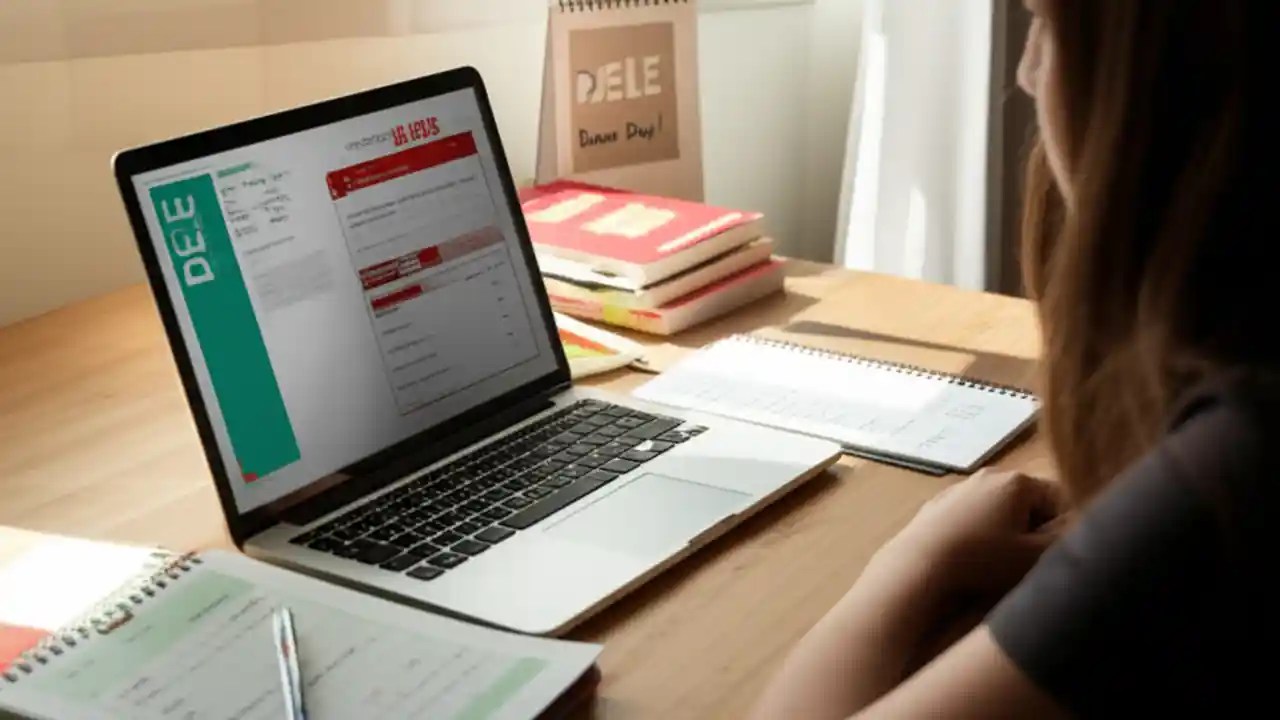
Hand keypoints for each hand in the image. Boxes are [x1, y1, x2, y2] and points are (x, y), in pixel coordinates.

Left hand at [872, 470, 1068, 598]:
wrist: (920, 563)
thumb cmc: (983, 560)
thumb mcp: (1035, 557)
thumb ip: (1067, 538)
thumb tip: (1084, 525)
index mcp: (1018, 482)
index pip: (1060, 498)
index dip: (1067, 527)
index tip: (1058, 552)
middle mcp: (989, 475)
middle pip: (1030, 501)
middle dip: (1036, 528)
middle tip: (1030, 560)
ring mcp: (961, 488)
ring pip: (1000, 508)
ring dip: (1008, 531)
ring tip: (999, 561)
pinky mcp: (939, 504)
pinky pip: (973, 516)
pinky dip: (980, 532)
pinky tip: (973, 556)